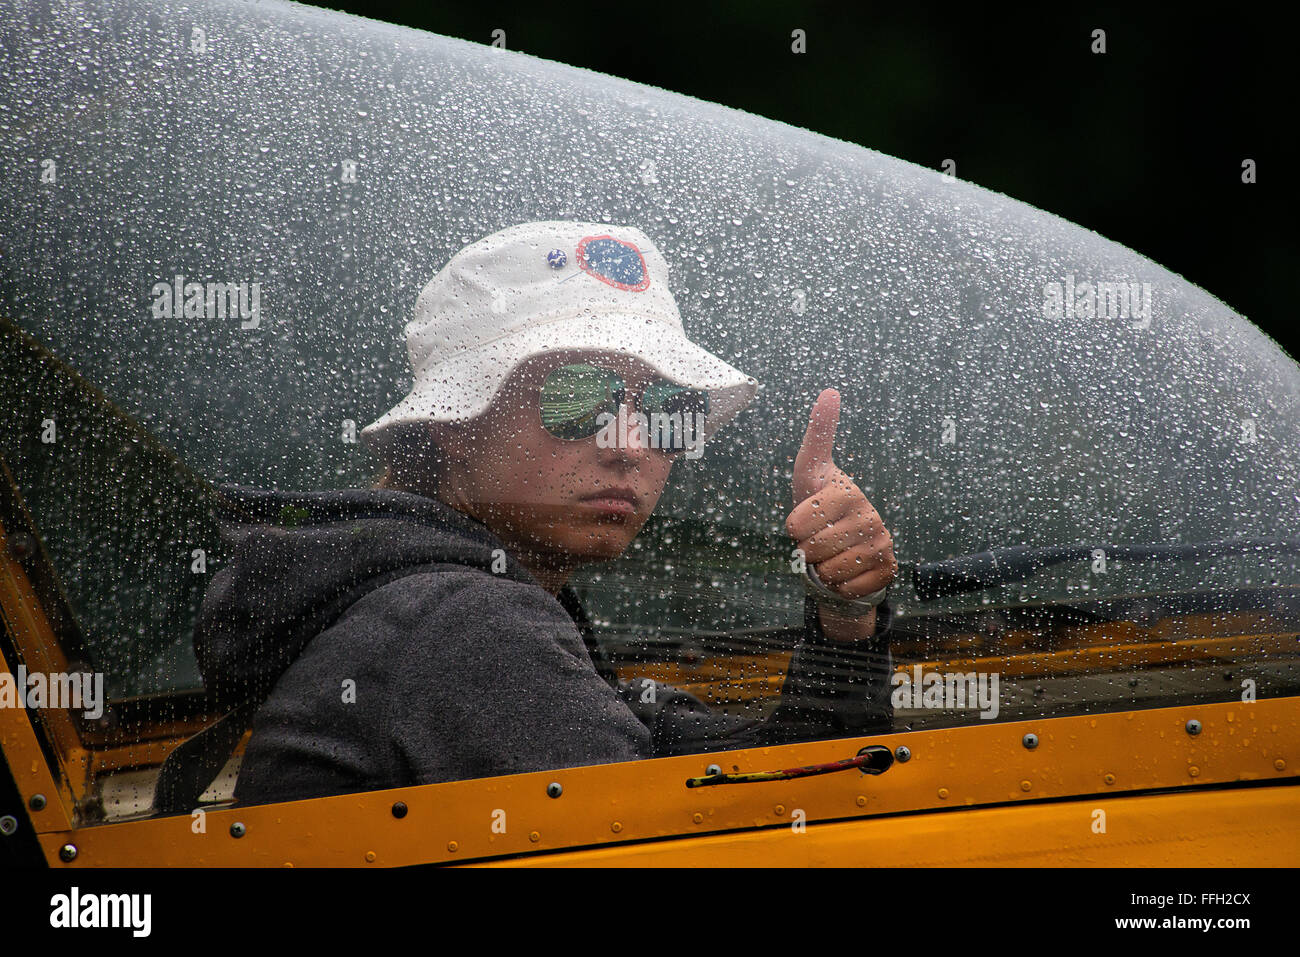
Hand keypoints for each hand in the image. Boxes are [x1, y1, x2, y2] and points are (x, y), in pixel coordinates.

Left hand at [786, 388, 896, 641]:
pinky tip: (846, 570)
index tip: (804, 519)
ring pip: (830, 571)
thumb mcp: (811, 470)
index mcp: (847, 492)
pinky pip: (848, 588)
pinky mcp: (888, 571)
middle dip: (807, 549)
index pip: (798, 524)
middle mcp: (870, 517)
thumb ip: (819, 433)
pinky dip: (840, 585)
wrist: (844, 544)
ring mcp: (882, 545)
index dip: (793, 527)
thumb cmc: (820, 504)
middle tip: (818, 538)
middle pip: (813, 549)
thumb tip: (830, 391)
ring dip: (823, 568)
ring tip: (831, 553)